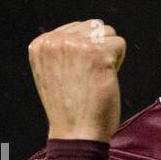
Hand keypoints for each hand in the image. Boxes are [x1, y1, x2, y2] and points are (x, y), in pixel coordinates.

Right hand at [28, 19, 126, 142]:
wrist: (76, 132)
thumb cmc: (69, 109)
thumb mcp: (52, 73)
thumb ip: (61, 50)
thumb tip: (89, 28)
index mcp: (41, 44)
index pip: (75, 28)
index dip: (84, 51)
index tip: (76, 75)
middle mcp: (55, 40)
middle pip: (92, 27)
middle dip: (97, 50)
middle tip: (88, 77)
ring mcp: (76, 45)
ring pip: (107, 33)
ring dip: (109, 54)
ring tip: (96, 77)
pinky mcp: (98, 52)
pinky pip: (119, 44)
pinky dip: (118, 62)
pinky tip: (105, 79)